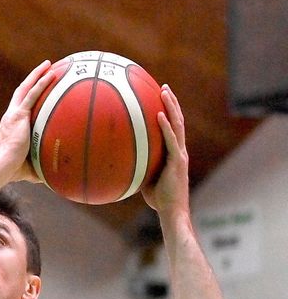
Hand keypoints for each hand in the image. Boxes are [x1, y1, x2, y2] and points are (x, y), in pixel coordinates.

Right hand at [0, 61, 52, 182]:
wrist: (3, 166)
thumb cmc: (14, 170)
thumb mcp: (30, 165)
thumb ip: (41, 165)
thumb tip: (55, 176)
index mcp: (12, 124)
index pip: (20, 105)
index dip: (28, 94)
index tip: (37, 87)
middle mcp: (11, 115)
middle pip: (21, 91)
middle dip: (32, 78)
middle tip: (44, 68)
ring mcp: (14, 113)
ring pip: (26, 88)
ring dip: (37, 75)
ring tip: (48, 64)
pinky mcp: (19, 114)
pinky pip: (32, 94)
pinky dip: (41, 83)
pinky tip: (52, 74)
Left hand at [142, 85, 189, 215]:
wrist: (171, 211)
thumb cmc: (158, 198)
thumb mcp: (146, 176)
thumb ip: (139, 163)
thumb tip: (119, 157)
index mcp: (174, 153)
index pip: (173, 127)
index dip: (169, 112)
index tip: (161, 97)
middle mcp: (179, 150)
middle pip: (178, 121)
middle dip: (172, 103)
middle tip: (164, 87)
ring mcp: (180, 155)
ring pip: (178, 125)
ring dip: (171, 107)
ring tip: (164, 92)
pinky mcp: (178, 162)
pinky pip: (171, 140)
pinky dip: (166, 126)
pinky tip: (159, 115)